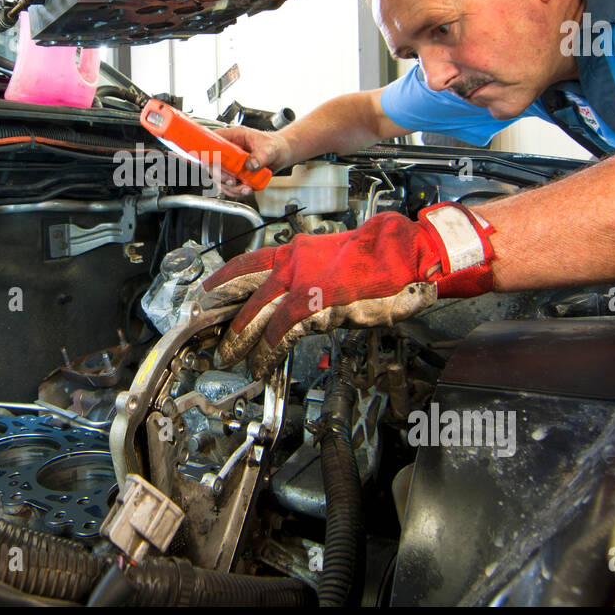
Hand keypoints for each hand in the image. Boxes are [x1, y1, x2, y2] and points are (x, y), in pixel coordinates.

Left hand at [202, 204, 495, 379]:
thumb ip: (308, 277)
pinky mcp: (319, 306)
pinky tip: (261, 363)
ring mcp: (306, 284)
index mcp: (297, 251)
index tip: (207, 292)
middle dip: (223, 314)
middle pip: (246, 291)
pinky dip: (268, 350)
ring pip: (260, 314)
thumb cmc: (380, 257)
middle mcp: (295, 264)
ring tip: (229, 356)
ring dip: (242, 339)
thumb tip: (292, 298)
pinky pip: (284, 332)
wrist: (408, 255)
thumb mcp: (333, 260)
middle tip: (206, 331)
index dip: (224, 280)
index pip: (248, 263)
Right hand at [213, 127, 290, 197]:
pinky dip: (237, 192)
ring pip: (221, 179)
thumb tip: (251, 164)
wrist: (282, 154)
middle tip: (231, 181)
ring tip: (245, 188)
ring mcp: (232, 165)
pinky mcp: (237, 176)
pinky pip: (231, 187)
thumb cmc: (275, 145)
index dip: (209, 153)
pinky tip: (247, 189)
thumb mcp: (270, 148)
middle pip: (212, 164)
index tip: (214, 163)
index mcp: (233, 137)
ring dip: (231, 188)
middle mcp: (229, 152)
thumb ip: (261, 156)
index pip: (213, 142)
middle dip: (220, 176)